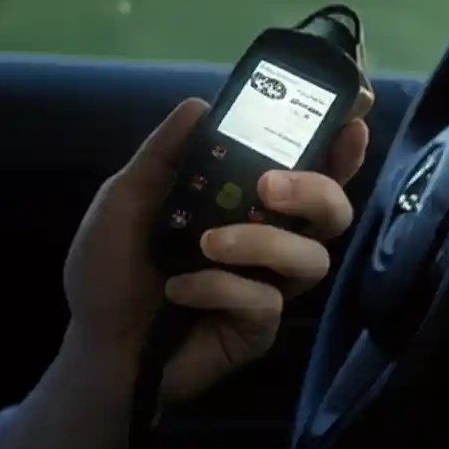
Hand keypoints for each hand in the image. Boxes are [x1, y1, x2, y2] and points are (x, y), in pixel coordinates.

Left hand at [62, 98, 368, 405]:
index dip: (339, 142)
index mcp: (244, 201)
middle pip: (333, 209)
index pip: (307, 166)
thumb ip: (163, 155)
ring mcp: (269, 286)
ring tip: (208, 243)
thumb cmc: (111, 269)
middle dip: (316, 189)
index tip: (355, 111)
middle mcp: (268, 239)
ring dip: (262, 242)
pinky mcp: (259, 329)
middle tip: (270, 185)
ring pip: (312, 258)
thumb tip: (199, 105)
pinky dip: (220, 287)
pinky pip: (266, 301)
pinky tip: (180, 289)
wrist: (94, 342)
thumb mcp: (126, 199)